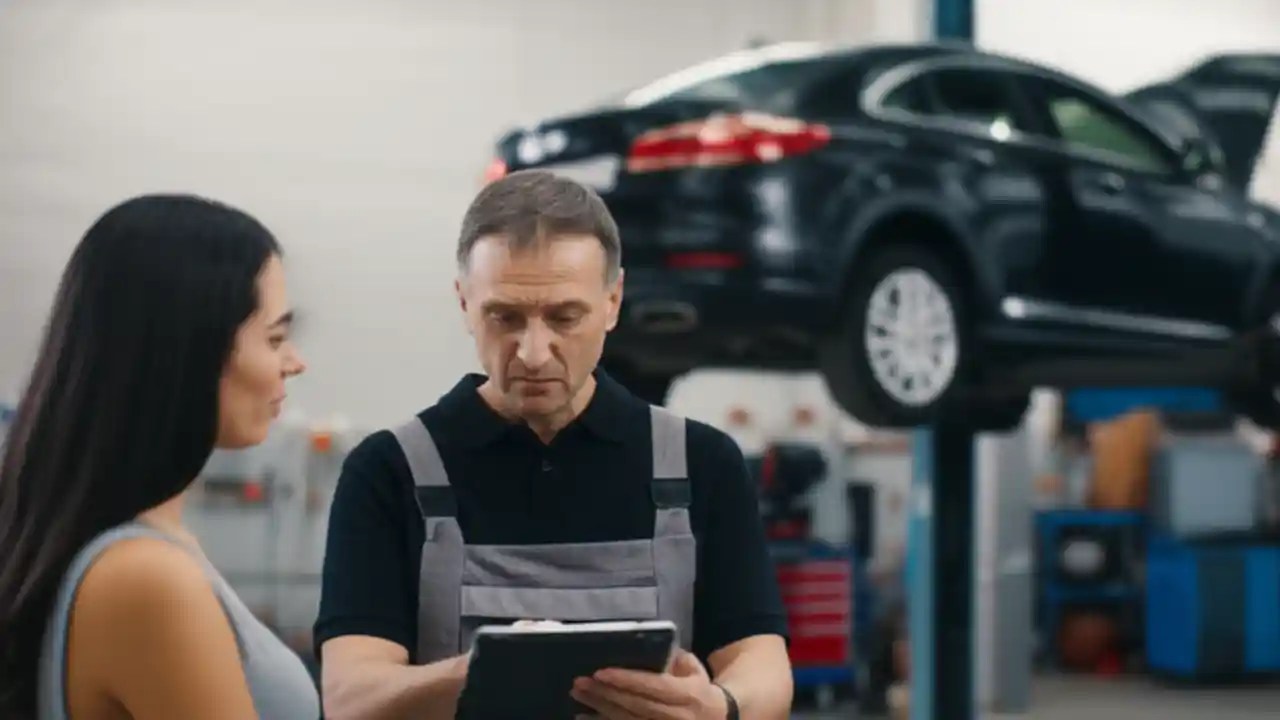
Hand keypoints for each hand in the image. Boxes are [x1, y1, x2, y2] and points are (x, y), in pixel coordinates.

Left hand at [571, 649, 726, 719]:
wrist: (716, 719)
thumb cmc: (699, 689)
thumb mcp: (693, 668)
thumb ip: (672, 657)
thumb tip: (647, 646)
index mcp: (687, 695)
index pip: (653, 687)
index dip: (627, 680)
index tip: (601, 672)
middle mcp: (675, 716)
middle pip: (634, 706)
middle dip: (605, 693)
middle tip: (581, 681)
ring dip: (599, 707)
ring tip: (578, 693)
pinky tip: (584, 715)